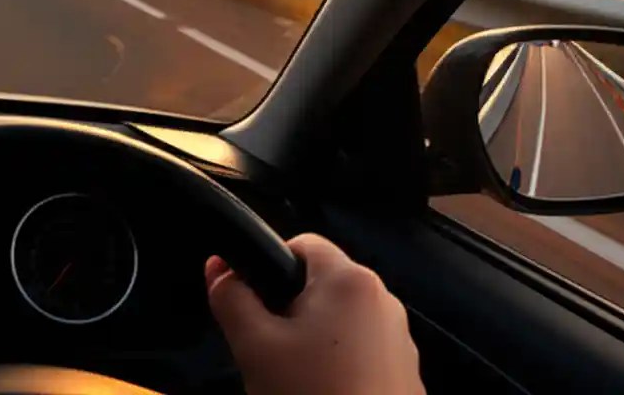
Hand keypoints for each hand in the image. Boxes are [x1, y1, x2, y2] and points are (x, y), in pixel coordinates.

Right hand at [206, 234, 423, 394]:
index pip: (302, 244)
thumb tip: (218, 266)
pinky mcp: (406, 372)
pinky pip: (362, 351)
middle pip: (322, 285)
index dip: (270, 267)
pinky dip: (340, 365)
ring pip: (341, 321)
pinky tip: (325, 393)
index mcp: (350, 280)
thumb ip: (231, 298)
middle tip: (271, 350)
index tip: (255, 307)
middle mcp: (384, 300)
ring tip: (298, 379)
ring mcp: (401, 338)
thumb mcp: (254, 347)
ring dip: (315, 339)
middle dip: (292, 309)